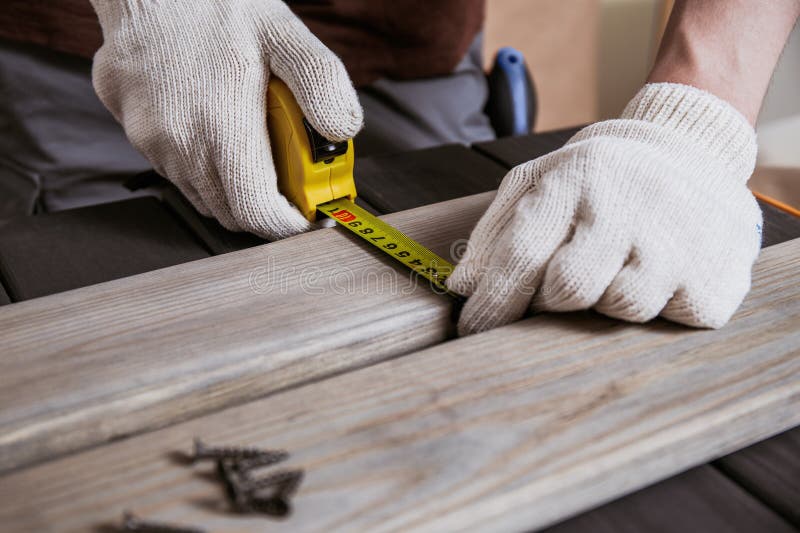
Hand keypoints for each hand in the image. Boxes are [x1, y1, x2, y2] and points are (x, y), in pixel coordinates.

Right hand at [90, 0, 362, 238]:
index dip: (287, 223)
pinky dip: (203, 164)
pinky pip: (174, 169)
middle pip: (230, 213)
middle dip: (264, 207)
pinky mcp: (132, 130)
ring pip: (202, 194)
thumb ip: (321, 85)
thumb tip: (342, 131)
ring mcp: (149, 141)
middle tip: (288, 181)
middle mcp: (178, 144)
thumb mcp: (285, 35)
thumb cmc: (214, 3)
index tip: (305, 215)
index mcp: (220, 127)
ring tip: (253, 146)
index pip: (258, 212)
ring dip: (233, 187)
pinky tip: (214, 126)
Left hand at [448, 83, 761, 334]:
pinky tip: (659, 277)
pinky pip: (674, 319)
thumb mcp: (537, 183)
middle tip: (556, 288)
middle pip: (570, 289)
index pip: (522, 253)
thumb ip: (495, 232)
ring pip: (623, 308)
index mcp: (574, 178)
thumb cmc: (595, 179)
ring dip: (606, 302)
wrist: (687, 152)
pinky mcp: (716, 272)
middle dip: (552, 299)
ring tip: (613, 271)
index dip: (493, 301)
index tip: (474, 330)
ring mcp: (679, 238)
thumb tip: (463, 287)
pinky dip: (659, 309)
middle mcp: (628, 203)